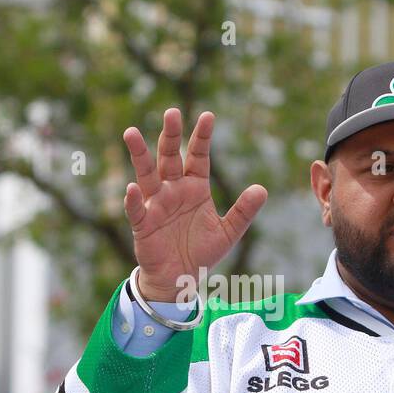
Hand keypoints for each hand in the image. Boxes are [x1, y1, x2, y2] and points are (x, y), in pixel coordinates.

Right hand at [122, 109, 267, 301]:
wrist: (180, 279)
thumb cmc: (201, 252)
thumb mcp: (228, 232)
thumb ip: (244, 212)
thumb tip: (262, 189)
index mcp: (195, 187)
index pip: (198, 156)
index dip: (202, 137)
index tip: (208, 116)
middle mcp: (173, 190)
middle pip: (170, 157)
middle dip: (171, 135)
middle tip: (172, 113)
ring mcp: (156, 204)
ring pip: (146, 174)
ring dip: (140, 155)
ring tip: (131, 133)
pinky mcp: (143, 223)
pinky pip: (136, 209)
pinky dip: (133, 199)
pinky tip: (132, 188)